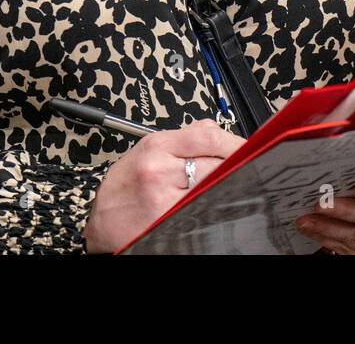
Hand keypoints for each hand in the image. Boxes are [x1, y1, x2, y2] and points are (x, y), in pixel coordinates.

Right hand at [83, 118, 242, 253]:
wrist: (104, 220)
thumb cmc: (125, 185)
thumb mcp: (146, 149)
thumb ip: (183, 137)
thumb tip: (216, 130)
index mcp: (156, 146)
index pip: (208, 136)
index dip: (235, 141)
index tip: (249, 146)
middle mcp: (161, 171)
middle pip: (217, 163)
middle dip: (238, 164)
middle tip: (250, 166)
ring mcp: (166, 200)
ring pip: (215, 187)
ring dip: (231, 185)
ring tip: (236, 184)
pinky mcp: (171, 223)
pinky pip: (206, 210)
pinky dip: (217, 204)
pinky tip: (220, 202)